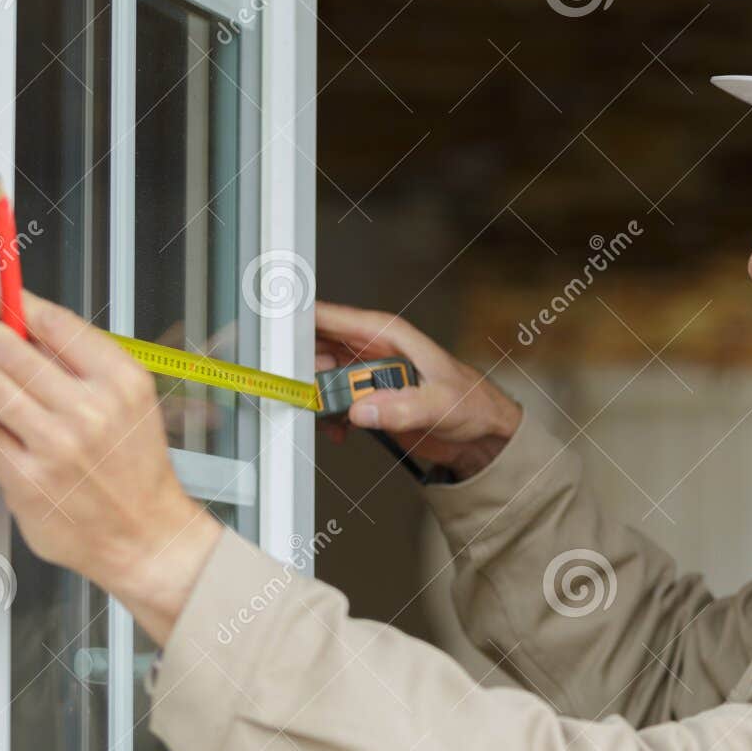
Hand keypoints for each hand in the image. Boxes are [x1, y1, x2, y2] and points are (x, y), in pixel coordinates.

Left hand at [0, 289, 219, 642]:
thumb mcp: (133, 404)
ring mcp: (54, 444)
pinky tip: (0, 427)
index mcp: (122, 383)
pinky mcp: (25, 476)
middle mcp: (90, 410)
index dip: (14, 302)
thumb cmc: (136, 470)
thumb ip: (85, 365)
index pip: (55, 324)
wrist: (144, 534)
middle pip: (10, 349)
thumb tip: (28, 328)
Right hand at [314, 302, 522, 478]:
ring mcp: (366, 374)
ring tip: (323, 418)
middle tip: (297, 393)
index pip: (329, 317)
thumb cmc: (472, 404)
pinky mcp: (367, 398)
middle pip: (313, 347)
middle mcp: (371, 349)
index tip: (269, 338)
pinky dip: (327, 417)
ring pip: (318, 376)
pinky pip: (331, 401)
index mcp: (386, 334)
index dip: (294, 322)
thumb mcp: (440, 404)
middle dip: (298, 369)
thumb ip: (402, 408)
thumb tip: (361, 409)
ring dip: (313, 397)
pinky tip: (339, 432)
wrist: (482, 433)